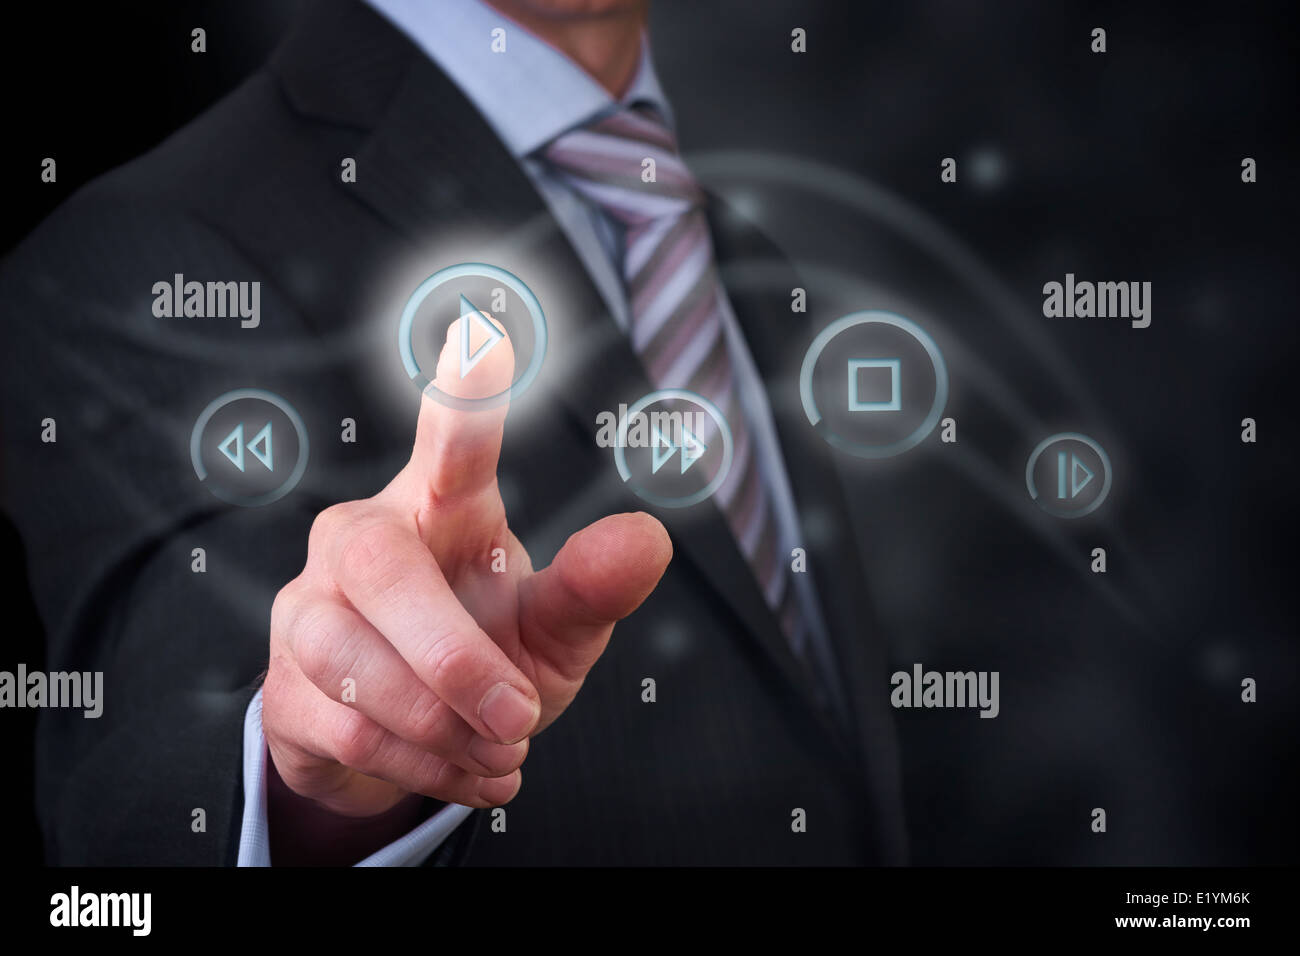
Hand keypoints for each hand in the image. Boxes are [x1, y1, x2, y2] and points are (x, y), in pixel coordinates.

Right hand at [263, 313, 671, 818]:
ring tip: (503, 746)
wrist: (405, 739)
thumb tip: (648, 538)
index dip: (463, 405)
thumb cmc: (484, 653)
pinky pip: (347, 728)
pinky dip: (423, 766)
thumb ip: (593, 588)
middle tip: (519, 712)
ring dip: (443, 725)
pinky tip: (466, 770)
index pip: (449, 448)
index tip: (482, 343)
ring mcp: (309, 608)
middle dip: (453, 655)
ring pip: (354, 662)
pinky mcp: (282, 685)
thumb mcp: (551, 630)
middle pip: (383, 570)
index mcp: (439, 509)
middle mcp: (361, 541)